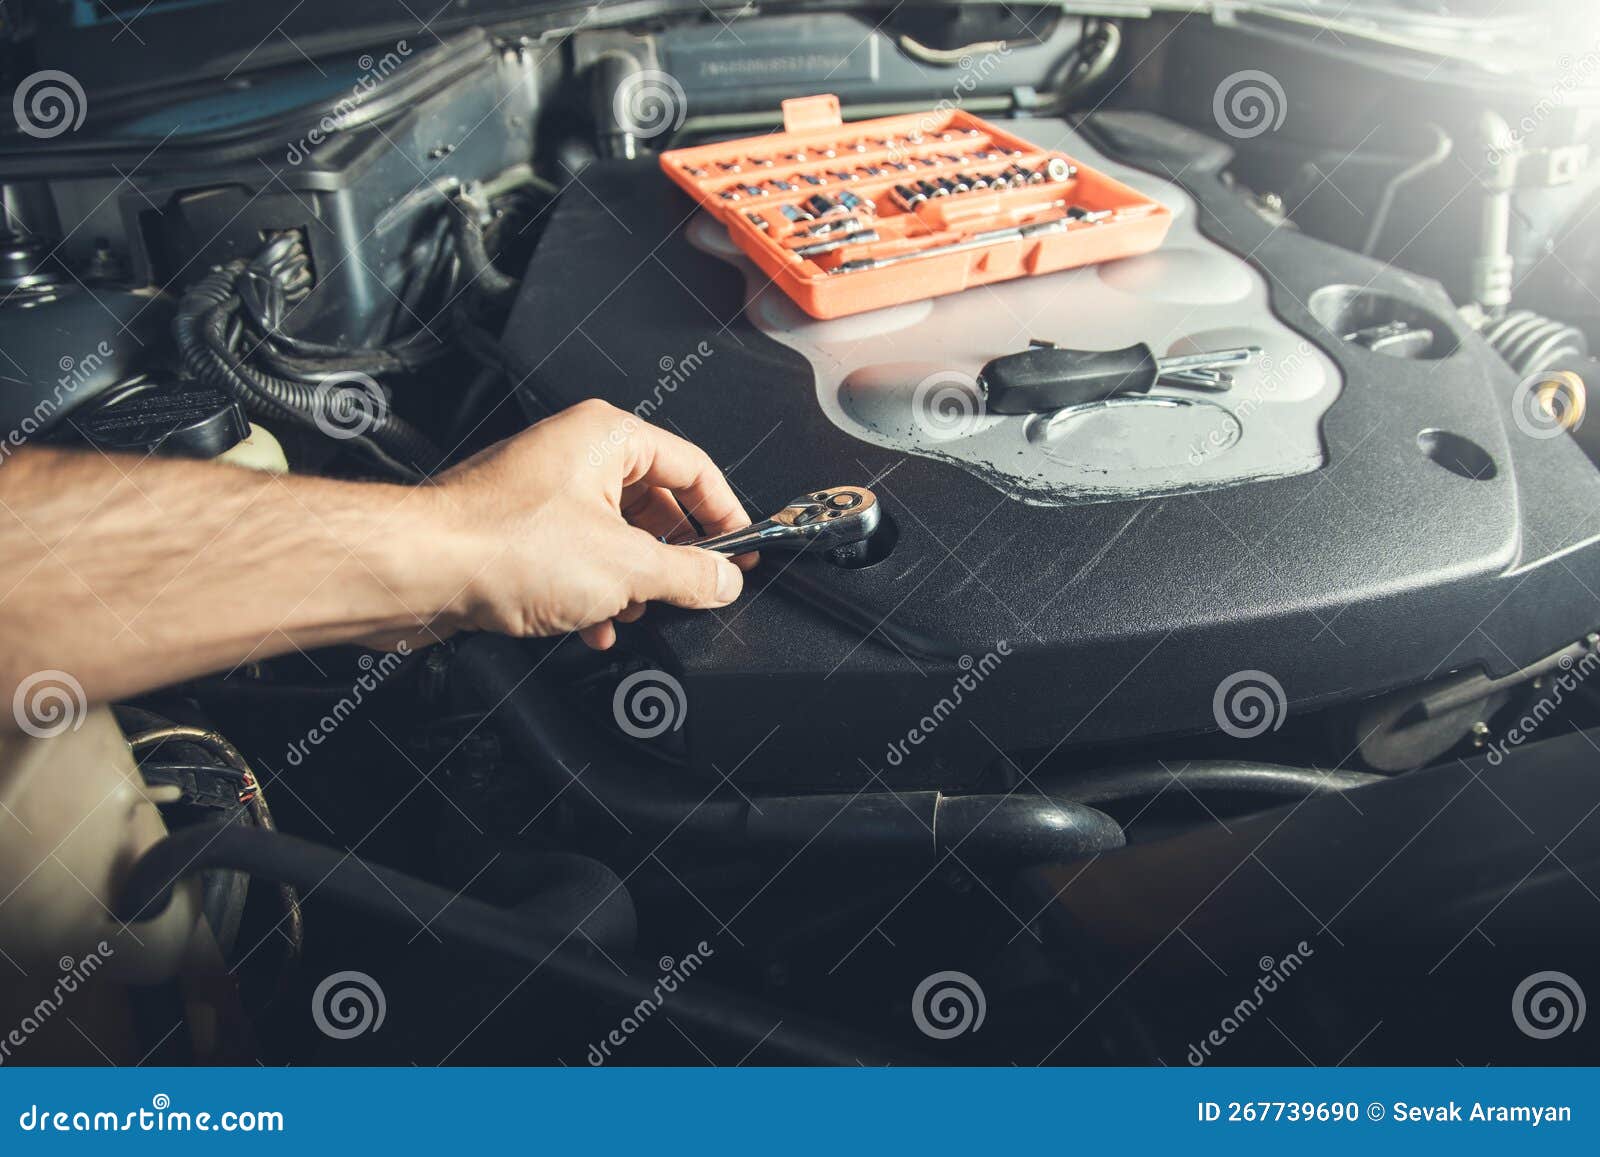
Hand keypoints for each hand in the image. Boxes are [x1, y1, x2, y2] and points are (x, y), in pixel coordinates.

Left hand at [428, 399, 754, 648]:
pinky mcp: (515, 531)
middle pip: (652, 502)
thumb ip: (687, 574)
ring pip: (612, 535)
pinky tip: (593, 627)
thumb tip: (723, 579)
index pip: (692, 467)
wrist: (419, 572)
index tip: (740, 553)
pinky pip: (573, 557)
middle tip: (694, 590)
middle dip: (672, 555)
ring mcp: (541, 492)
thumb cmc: (503, 545)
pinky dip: (591, 593)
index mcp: (607, 437)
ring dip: (630, 582)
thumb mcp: (625, 567)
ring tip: (636, 612)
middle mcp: (573, 455)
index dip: (724, 514)